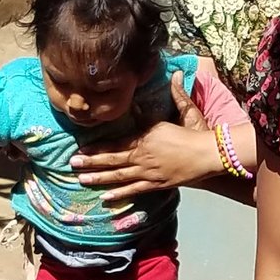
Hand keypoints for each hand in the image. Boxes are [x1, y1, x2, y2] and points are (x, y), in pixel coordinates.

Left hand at [73, 73, 224, 198]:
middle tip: (72, 164)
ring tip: (82, 180)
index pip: (114, 145)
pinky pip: (134, 190)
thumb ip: (164, 101)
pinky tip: (105, 197)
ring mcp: (148, 173)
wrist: (208, 155)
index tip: (79, 149)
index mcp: (144, 140)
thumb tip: (160, 81)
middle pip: (111, 161)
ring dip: (99, 179)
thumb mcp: (177, 114)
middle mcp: (141, 157)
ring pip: (118, 177)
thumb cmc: (192, 134)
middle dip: (90, 163)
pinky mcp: (156, 184)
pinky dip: (119, 194)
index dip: (96, 148)